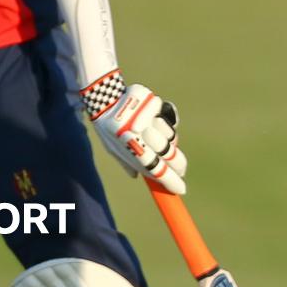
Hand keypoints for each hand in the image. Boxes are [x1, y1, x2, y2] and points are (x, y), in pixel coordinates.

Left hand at [80, 71, 187, 193]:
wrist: (105, 97)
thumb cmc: (107, 127)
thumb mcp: (112, 148)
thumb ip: (126, 162)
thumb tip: (140, 177)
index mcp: (127, 145)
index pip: (154, 168)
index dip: (170, 181)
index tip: (181, 189)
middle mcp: (138, 131)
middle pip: (167, 154)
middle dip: (178, 166)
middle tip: (181, 172)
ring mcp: (147, 116)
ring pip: (169, 137)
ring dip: (169, 145)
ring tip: (162, 145)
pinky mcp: (154, 103)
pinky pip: (169, 121)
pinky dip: (168, 127)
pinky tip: (159, 127)